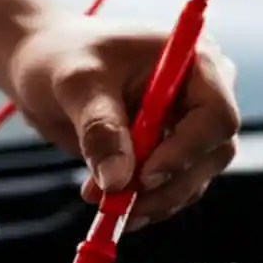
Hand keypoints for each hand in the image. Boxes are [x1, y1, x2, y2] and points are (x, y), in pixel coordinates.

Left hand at [6, 14, 239, 229]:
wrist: (45, 70)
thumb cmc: (64, 58)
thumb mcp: (77, 83)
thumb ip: (100, 127)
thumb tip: (117, 179)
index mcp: (194, 61)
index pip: (216, 115)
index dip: (187, 150)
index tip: (145, 177)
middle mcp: (201, 95)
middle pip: (212, 154)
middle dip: (167, 185)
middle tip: (118, 202)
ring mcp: (188, 128)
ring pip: (193, 180)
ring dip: (151, 201)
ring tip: (101, 200)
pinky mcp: (169, 155)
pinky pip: (170, 191)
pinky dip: (142, 204)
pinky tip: (109, 204)